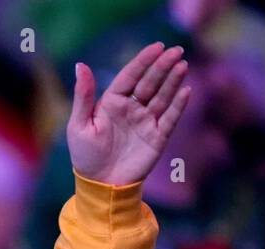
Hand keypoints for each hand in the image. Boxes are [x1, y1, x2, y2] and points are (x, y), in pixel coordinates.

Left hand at [68, 42, 190, 186]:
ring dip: (173, 81)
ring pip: (162, 97)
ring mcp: (145, 122)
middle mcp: (131, 109)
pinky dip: (178, 105)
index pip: (131, 76)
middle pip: (150, 82)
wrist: (100, 186)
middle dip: (163, 66)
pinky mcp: (157, 137)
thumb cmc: (86, 156)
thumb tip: (80, 65)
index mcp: (112, 102)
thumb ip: (83, 96)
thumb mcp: (78, 125)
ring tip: (182, 65)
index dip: (143, 61)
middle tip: (176, 51)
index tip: (157, 47)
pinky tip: (186, 91)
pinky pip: (170, 118)